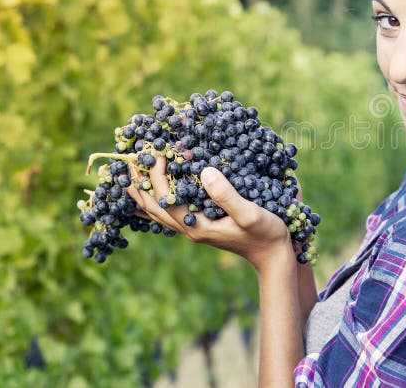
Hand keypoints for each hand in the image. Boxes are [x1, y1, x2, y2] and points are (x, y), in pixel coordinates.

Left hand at [126, 157, 292, 272]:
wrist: (274, 255)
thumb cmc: (266, 233)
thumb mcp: (249, 213)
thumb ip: (226, 194)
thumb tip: (203, 171)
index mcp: (196, 226)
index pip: (165, 198)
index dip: (157, 174)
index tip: (158, 150)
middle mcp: (189, 229)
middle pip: (153, 207)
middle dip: (139, 183)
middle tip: (130, 159)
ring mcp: (193, 229)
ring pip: (157, 212)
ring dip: (142, 193)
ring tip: (130, 175)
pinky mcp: (200, 226)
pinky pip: (169, 213)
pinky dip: (155, 201)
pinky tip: (152, 194)